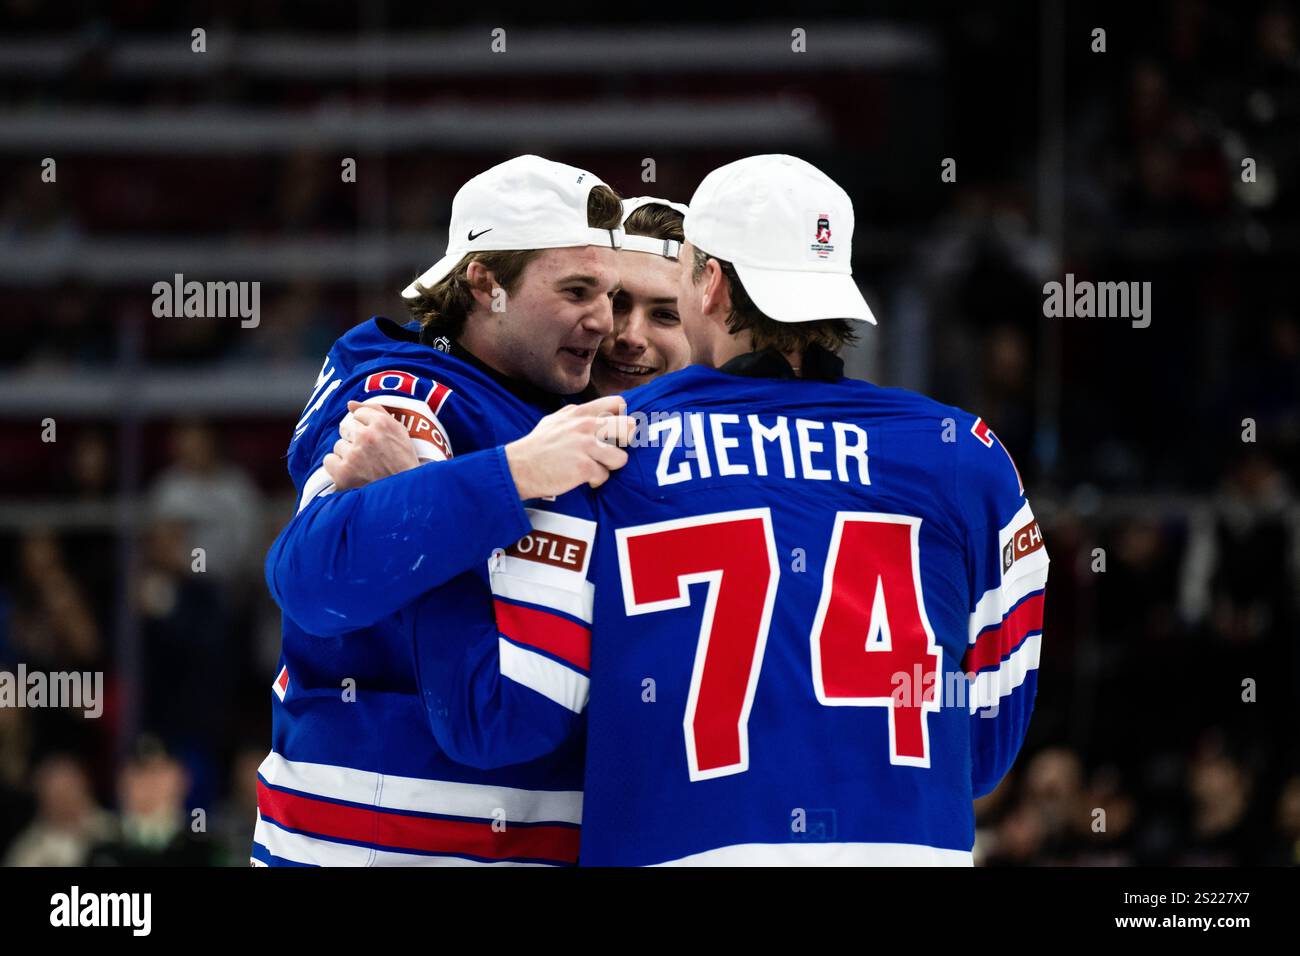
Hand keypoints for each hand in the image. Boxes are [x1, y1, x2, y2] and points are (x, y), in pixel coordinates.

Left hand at [323, 401, 421, 491]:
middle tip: (370, 455)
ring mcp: (354, 454)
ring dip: (348, 455)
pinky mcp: (343, 472)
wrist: (405, 493)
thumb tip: (350, 404)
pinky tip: (353, 473)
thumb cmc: (403, 462)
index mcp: (382, 424)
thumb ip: (376, 411)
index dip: (367, 428)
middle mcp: (366, 436)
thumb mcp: (399, 432)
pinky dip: (338, 468)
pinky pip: (329, 460)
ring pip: (338, 445)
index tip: (376, 441)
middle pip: (347, 428)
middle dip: (356, 440)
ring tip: (364, 466)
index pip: (360, 414)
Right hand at [505, 395, 634, 498]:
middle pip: (629, 427)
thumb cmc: (537, 446)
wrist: (518, 467)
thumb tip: (594, 413)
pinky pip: (604, 476)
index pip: (618, 403)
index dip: (622, 418)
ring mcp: (586, 446)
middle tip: (610, 451)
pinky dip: (594, 481)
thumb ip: (575, 414)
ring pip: (621, 458)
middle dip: (624, 442)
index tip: (614, 431)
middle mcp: (586, 425)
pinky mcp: (584, 467)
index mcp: (580, 412)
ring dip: (608, 466)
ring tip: (593, 467)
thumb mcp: (554, 420)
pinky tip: (581, 478)